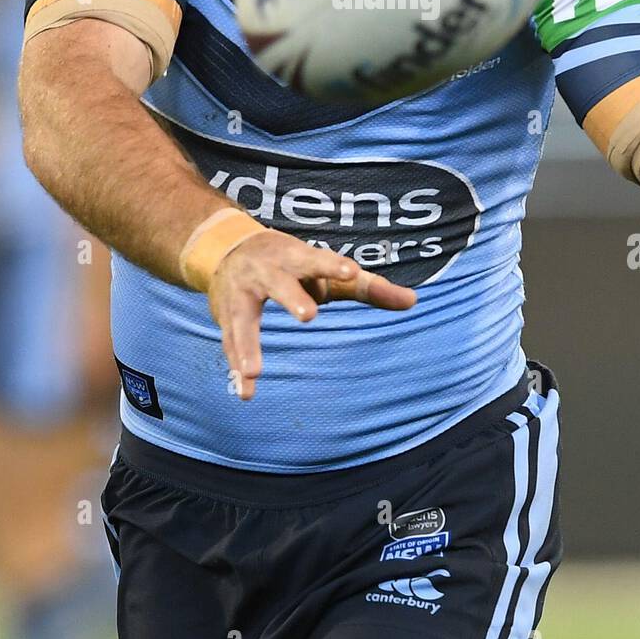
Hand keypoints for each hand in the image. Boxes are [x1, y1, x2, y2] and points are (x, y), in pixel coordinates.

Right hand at [204, 229, 417, 399]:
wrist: (226, 246)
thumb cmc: (291, 262)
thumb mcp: (326, 271)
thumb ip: (368, 287)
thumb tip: (413, 302)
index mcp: (295, 256)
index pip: (317, 259)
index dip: (333, 265)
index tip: (351, 272)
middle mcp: (266, 272)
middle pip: (281, 283)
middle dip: (294, 297)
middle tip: (310, 315)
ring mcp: (242, 294)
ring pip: (245, 320)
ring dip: (248, 346)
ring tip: (254, 372)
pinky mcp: (226, 316)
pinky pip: (231, 343)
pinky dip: (236, 367)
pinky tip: (245, 392)